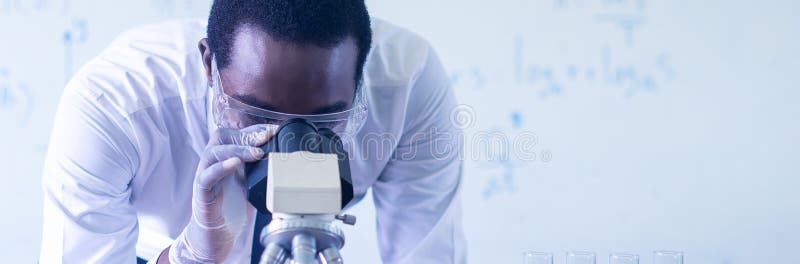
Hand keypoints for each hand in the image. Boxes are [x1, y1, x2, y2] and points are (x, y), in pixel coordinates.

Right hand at [168, 124, 276, 262]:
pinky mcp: (201, 193)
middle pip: (222, 136)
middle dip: (246, 134)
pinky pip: (207, 176)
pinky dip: (220, 168)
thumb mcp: (252, 183)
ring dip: (237, 149)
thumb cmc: (233, 207)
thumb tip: (288, 160)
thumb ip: (263, 169)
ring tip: (257, 153)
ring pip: (213, 152)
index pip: (236, 134)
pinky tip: (234, 163)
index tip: (272, 129)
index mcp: (225, 158)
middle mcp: (213, 163)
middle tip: (266, 137)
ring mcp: (205, 176)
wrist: (215, 235)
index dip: (253, 129)